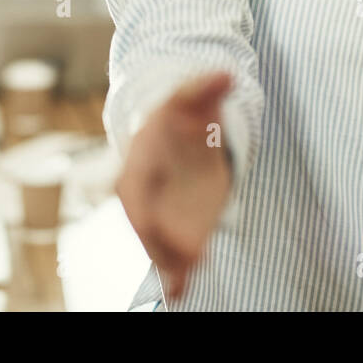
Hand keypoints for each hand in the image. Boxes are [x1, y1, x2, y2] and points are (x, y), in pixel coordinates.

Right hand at [115, 71, 233, 302]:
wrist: (171, 128)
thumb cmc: (179, 113)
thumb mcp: (191, 96)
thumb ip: (206, 86)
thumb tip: (226, 73)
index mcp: (138, 162)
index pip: (136, 192)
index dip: (147, 212)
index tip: (156, 226)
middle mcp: (141, 193)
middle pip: (145, 225)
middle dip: (160, 247)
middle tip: (184, 266)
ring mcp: (157, 211)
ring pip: (158, 242)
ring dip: (169, 264)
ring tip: (182, 286)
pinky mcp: (175, 223)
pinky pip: (172, 249)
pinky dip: (175, 270)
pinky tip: (183, 289)